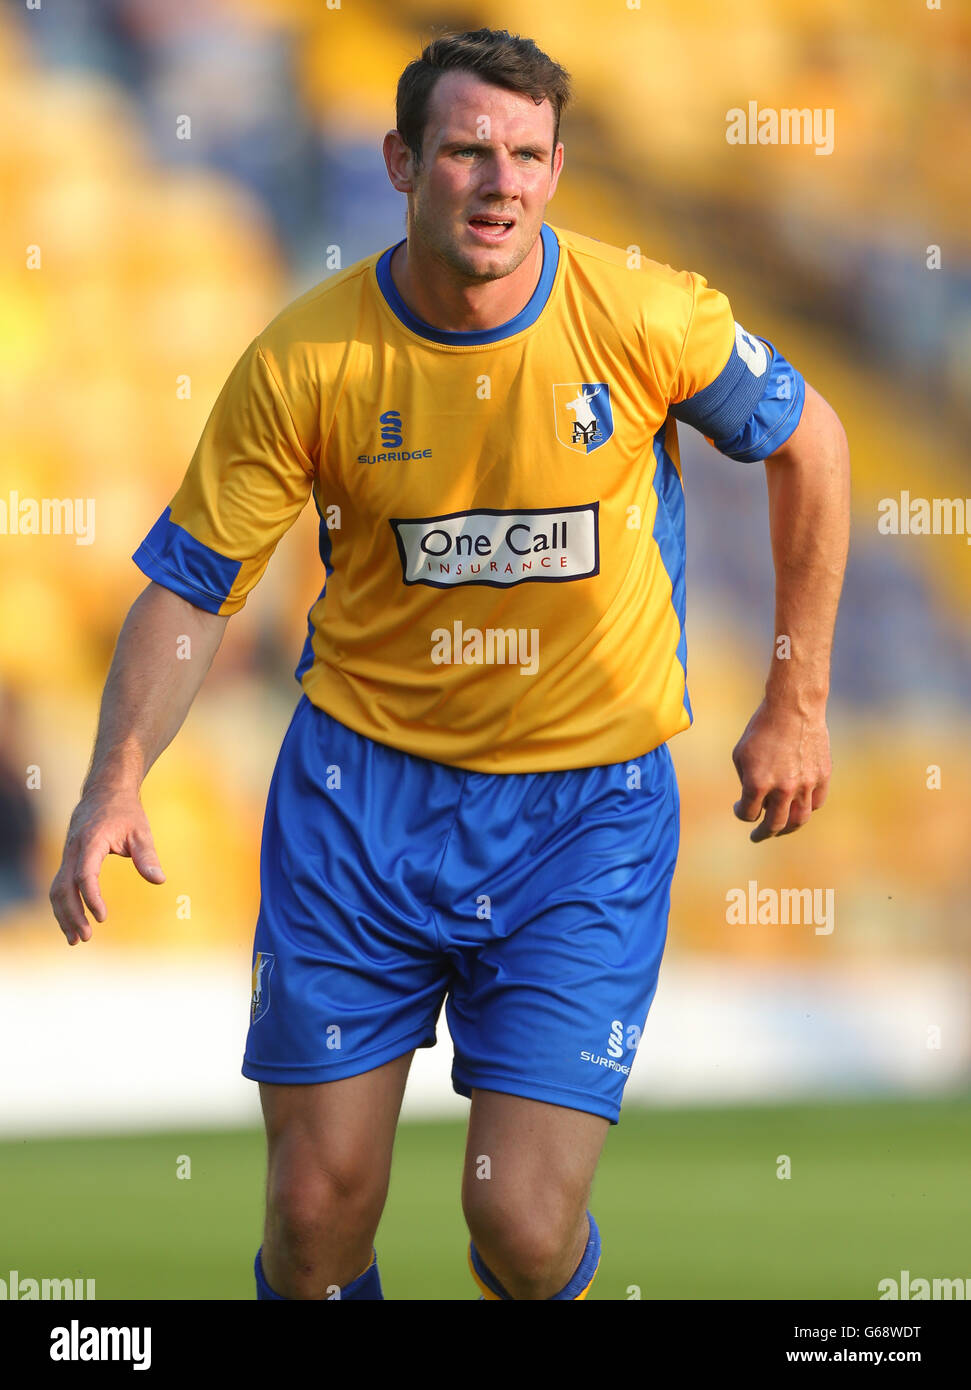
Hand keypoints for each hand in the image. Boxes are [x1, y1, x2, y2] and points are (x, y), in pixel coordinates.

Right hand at [49, 789, 164, 944]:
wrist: (105, 791)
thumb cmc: (126, 812)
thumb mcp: (141, 831)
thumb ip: (147, 856)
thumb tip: (159, 880)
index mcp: (91, 840)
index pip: (84, 874)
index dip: (91, 897)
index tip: (102, 917)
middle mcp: (73, 849)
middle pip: (63, 886)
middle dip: (72, 914)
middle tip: (86, 937)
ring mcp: (68, 854)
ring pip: (56, 889)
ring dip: (63, 915)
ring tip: (76, 940)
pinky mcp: (68, 859)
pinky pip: (59, 886)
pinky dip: (63, 906)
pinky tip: (72, 924)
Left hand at [731, 699, 830, 842]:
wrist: (793, 707)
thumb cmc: (761, 728)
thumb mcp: (741, 754)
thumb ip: (746, 781)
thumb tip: (753, 800)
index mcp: (758, 784)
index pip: (748, 814)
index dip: (740, 813)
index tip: (739, 808)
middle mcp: (783, 789)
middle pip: (774, 825)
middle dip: (763, 833)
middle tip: (757, 836)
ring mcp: (806, 784)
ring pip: (799, 820)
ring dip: (787, 828)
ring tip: (780, 830)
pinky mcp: (822, 776)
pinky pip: (816, 802)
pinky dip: (806, 809)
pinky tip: (798, 808)